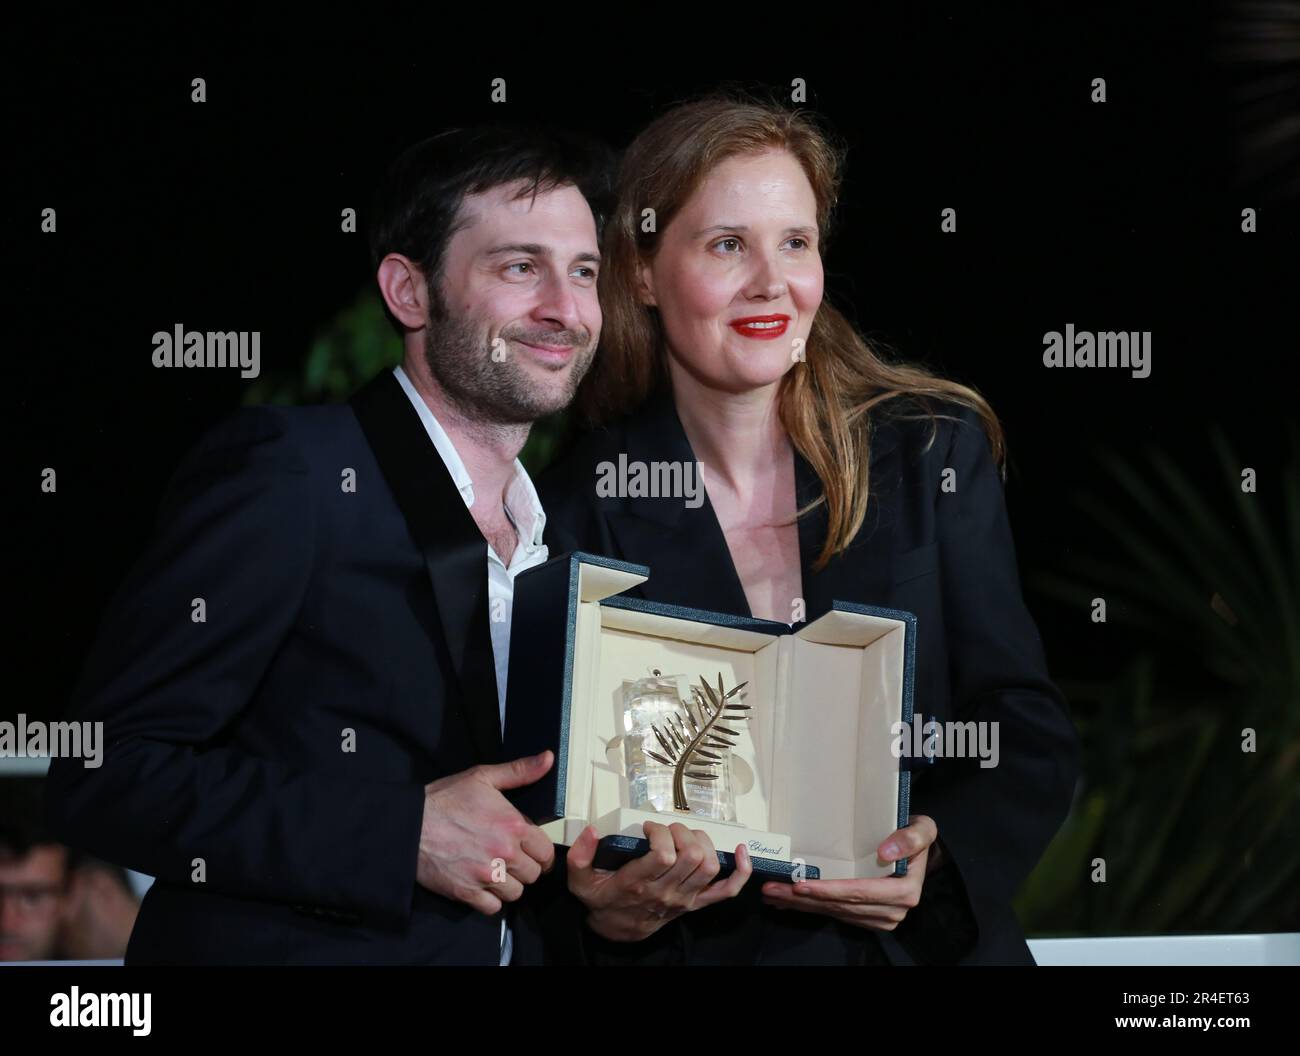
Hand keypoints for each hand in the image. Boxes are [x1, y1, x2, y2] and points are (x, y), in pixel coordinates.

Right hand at [415, 750, 556, 914]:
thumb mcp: (483, 777)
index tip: (530, 850)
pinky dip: (490, 900)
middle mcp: (504, 853)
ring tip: (495, 871)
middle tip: (510, 859)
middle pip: (533, 874)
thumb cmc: (445, 799)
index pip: (546, 852)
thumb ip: (521, 771)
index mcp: (513, 826)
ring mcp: (486, 875)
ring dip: (509, 885)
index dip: (539, 851)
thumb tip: (548, 758)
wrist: (408, 824)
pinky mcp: (467, 893)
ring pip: (516, 893)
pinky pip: (493, 908)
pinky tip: (481, 883)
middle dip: (525, 867)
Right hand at [567, 820, 751, 941]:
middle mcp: (666, 892)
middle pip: (692, 856)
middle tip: (668, 829)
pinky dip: (740, 872)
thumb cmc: (603, 901)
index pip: (663, 854)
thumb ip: (580, 856)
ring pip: (709, 866)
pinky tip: (740, 852)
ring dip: (703, 842)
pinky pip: (726, 891)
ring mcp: (685, 899)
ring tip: (687, 835)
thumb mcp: (581, 880)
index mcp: (638, 884)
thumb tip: (591, 832)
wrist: (617, 931)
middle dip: (682, 832)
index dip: (660, 832)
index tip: (649, 826)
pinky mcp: (696, 903)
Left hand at [759, 814, 938, 929]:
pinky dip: (810, 906)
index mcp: (903, 892)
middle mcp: (891, 910)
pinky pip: (835, 912)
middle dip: (804, 899)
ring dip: (801, 905)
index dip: (829, 890)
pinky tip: (787, 901)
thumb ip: (910, 838)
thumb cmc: (918, 836)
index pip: (859, 892)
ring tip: (772, 893)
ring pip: (833, 911)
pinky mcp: (866, 917)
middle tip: (772, 888)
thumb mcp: (923, 829)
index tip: (802, 885)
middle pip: (840, 906)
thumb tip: (885, 852)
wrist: (921, 851)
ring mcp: (878, 917)